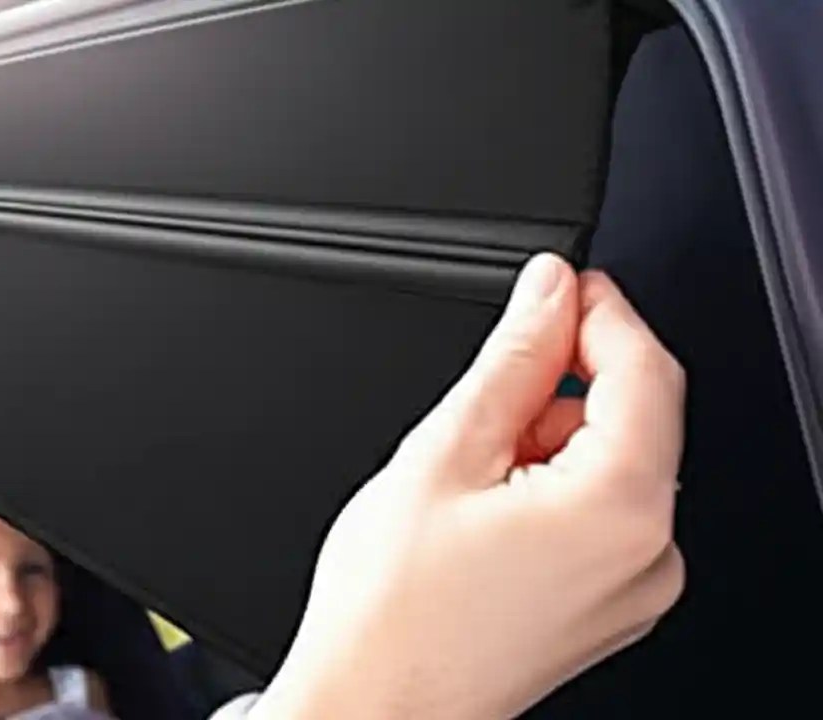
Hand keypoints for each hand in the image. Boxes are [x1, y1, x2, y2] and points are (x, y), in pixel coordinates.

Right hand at [253, 254, 685, 719]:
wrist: (370, 706)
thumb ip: (512, 358)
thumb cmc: (391, 611)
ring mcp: (633, 590)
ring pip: (614, 465)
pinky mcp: (608, 608)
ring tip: (469, 474)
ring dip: (552, 438)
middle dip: (565, 385)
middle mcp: (648, 555)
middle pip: (635, 417)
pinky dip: (555, 487)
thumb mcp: (445, 453)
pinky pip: (604, 516)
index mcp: (619, 509)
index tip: (558, 286)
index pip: (646, 368)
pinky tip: (487, 508)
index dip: (600, 311)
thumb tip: (549, 291)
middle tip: (486, 397)